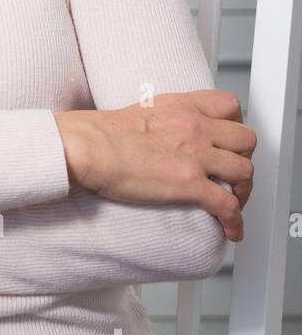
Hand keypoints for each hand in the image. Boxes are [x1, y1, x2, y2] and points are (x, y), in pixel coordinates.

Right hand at [54, 90, 254, 240]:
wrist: (88, 147)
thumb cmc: (103, 133)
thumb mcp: (143, 110)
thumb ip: (166, 118)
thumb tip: (169, 135)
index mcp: (182, 106)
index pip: (230, 106)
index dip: (236, 126)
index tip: (230, 142)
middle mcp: (194, 126)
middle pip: (246, 140)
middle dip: (244, 159)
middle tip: (232, 174)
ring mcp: (195, 154)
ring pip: (244, 171)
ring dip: (243, 191)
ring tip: (234, 202)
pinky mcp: (190, 183)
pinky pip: (229, 205)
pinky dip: (236, 221)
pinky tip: (230, 229)